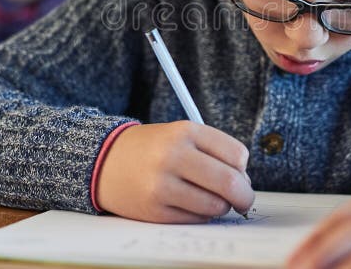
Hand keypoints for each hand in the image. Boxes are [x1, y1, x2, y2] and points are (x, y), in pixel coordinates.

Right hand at [95, 120, 253, 222]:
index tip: (241, 174)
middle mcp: (173, 156)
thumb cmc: (153, 149)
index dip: (244, 169)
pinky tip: (190, 204)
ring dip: (221, 207)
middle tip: (244, 200)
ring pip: (215, 206)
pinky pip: (196, 219)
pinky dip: (201, 215)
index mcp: (185, 131)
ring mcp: (162, 185)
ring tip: (211, 199)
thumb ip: (214, 152)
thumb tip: (245, 184)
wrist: (105, 161)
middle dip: (244, 196)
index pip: (237, 154)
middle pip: (230, 182)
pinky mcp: (154, 210)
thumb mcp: (181, 134)